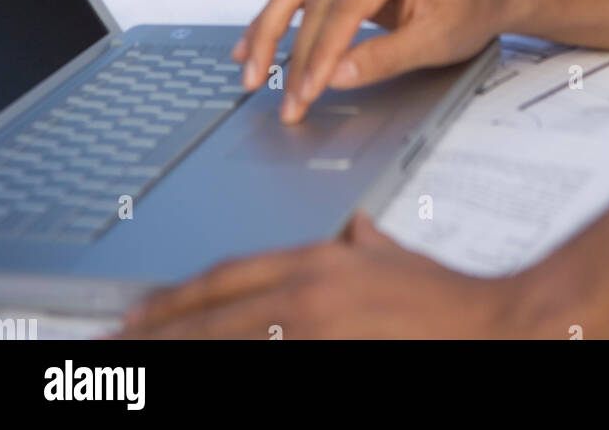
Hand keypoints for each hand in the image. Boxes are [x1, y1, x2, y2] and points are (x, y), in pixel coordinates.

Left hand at [117, 212, 524, 339]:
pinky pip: (261, 368)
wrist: (491, 326)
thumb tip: (353, 233)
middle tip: (118, 341)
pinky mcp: (328, 360)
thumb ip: (364, 245)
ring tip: (140, 366)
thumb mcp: (394, 257)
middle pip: (211, 314)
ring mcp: (313, 332)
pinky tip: (206, 375)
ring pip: (227, 343)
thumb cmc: (447, 302)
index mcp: (317, 262)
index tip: (142, 312)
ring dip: (183, 351)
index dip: (177, 298)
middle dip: (161, 329)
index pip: (226, 278)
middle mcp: (306, 292)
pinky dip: (229, 367)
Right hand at [232, 0, 505, 122]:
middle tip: (287, 103)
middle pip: (316, 1)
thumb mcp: (436, 41)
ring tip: (249, 71)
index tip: (306, 92)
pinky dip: (277, 21)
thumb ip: (384, 58)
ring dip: (269, 32)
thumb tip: (335, 77)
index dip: (321, 52)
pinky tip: (253, 45)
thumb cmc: (470, 9)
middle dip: (296, 55)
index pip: (347, 6)